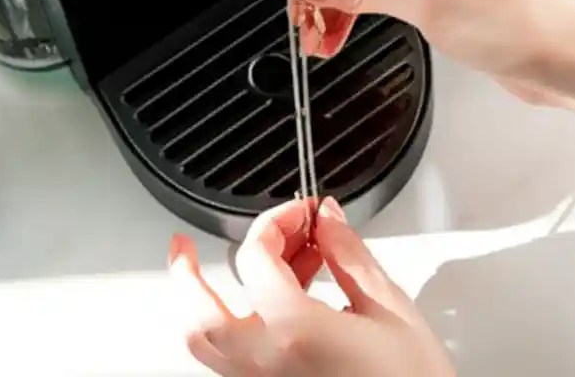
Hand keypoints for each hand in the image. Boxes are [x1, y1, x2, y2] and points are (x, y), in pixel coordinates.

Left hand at [168, 197, 453, 375]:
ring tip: (207, 279)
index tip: (299, 212)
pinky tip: (256, 313)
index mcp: (294, 330)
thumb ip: (350, 256)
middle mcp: (265, 363)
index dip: (275, 222)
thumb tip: (328, 220)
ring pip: (206, 344)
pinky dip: (230, 332)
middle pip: (199, 311)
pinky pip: (229, 363)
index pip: (256, 257)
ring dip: (201, 305)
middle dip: (186, 273)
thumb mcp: (391, 308)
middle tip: (184, 247)